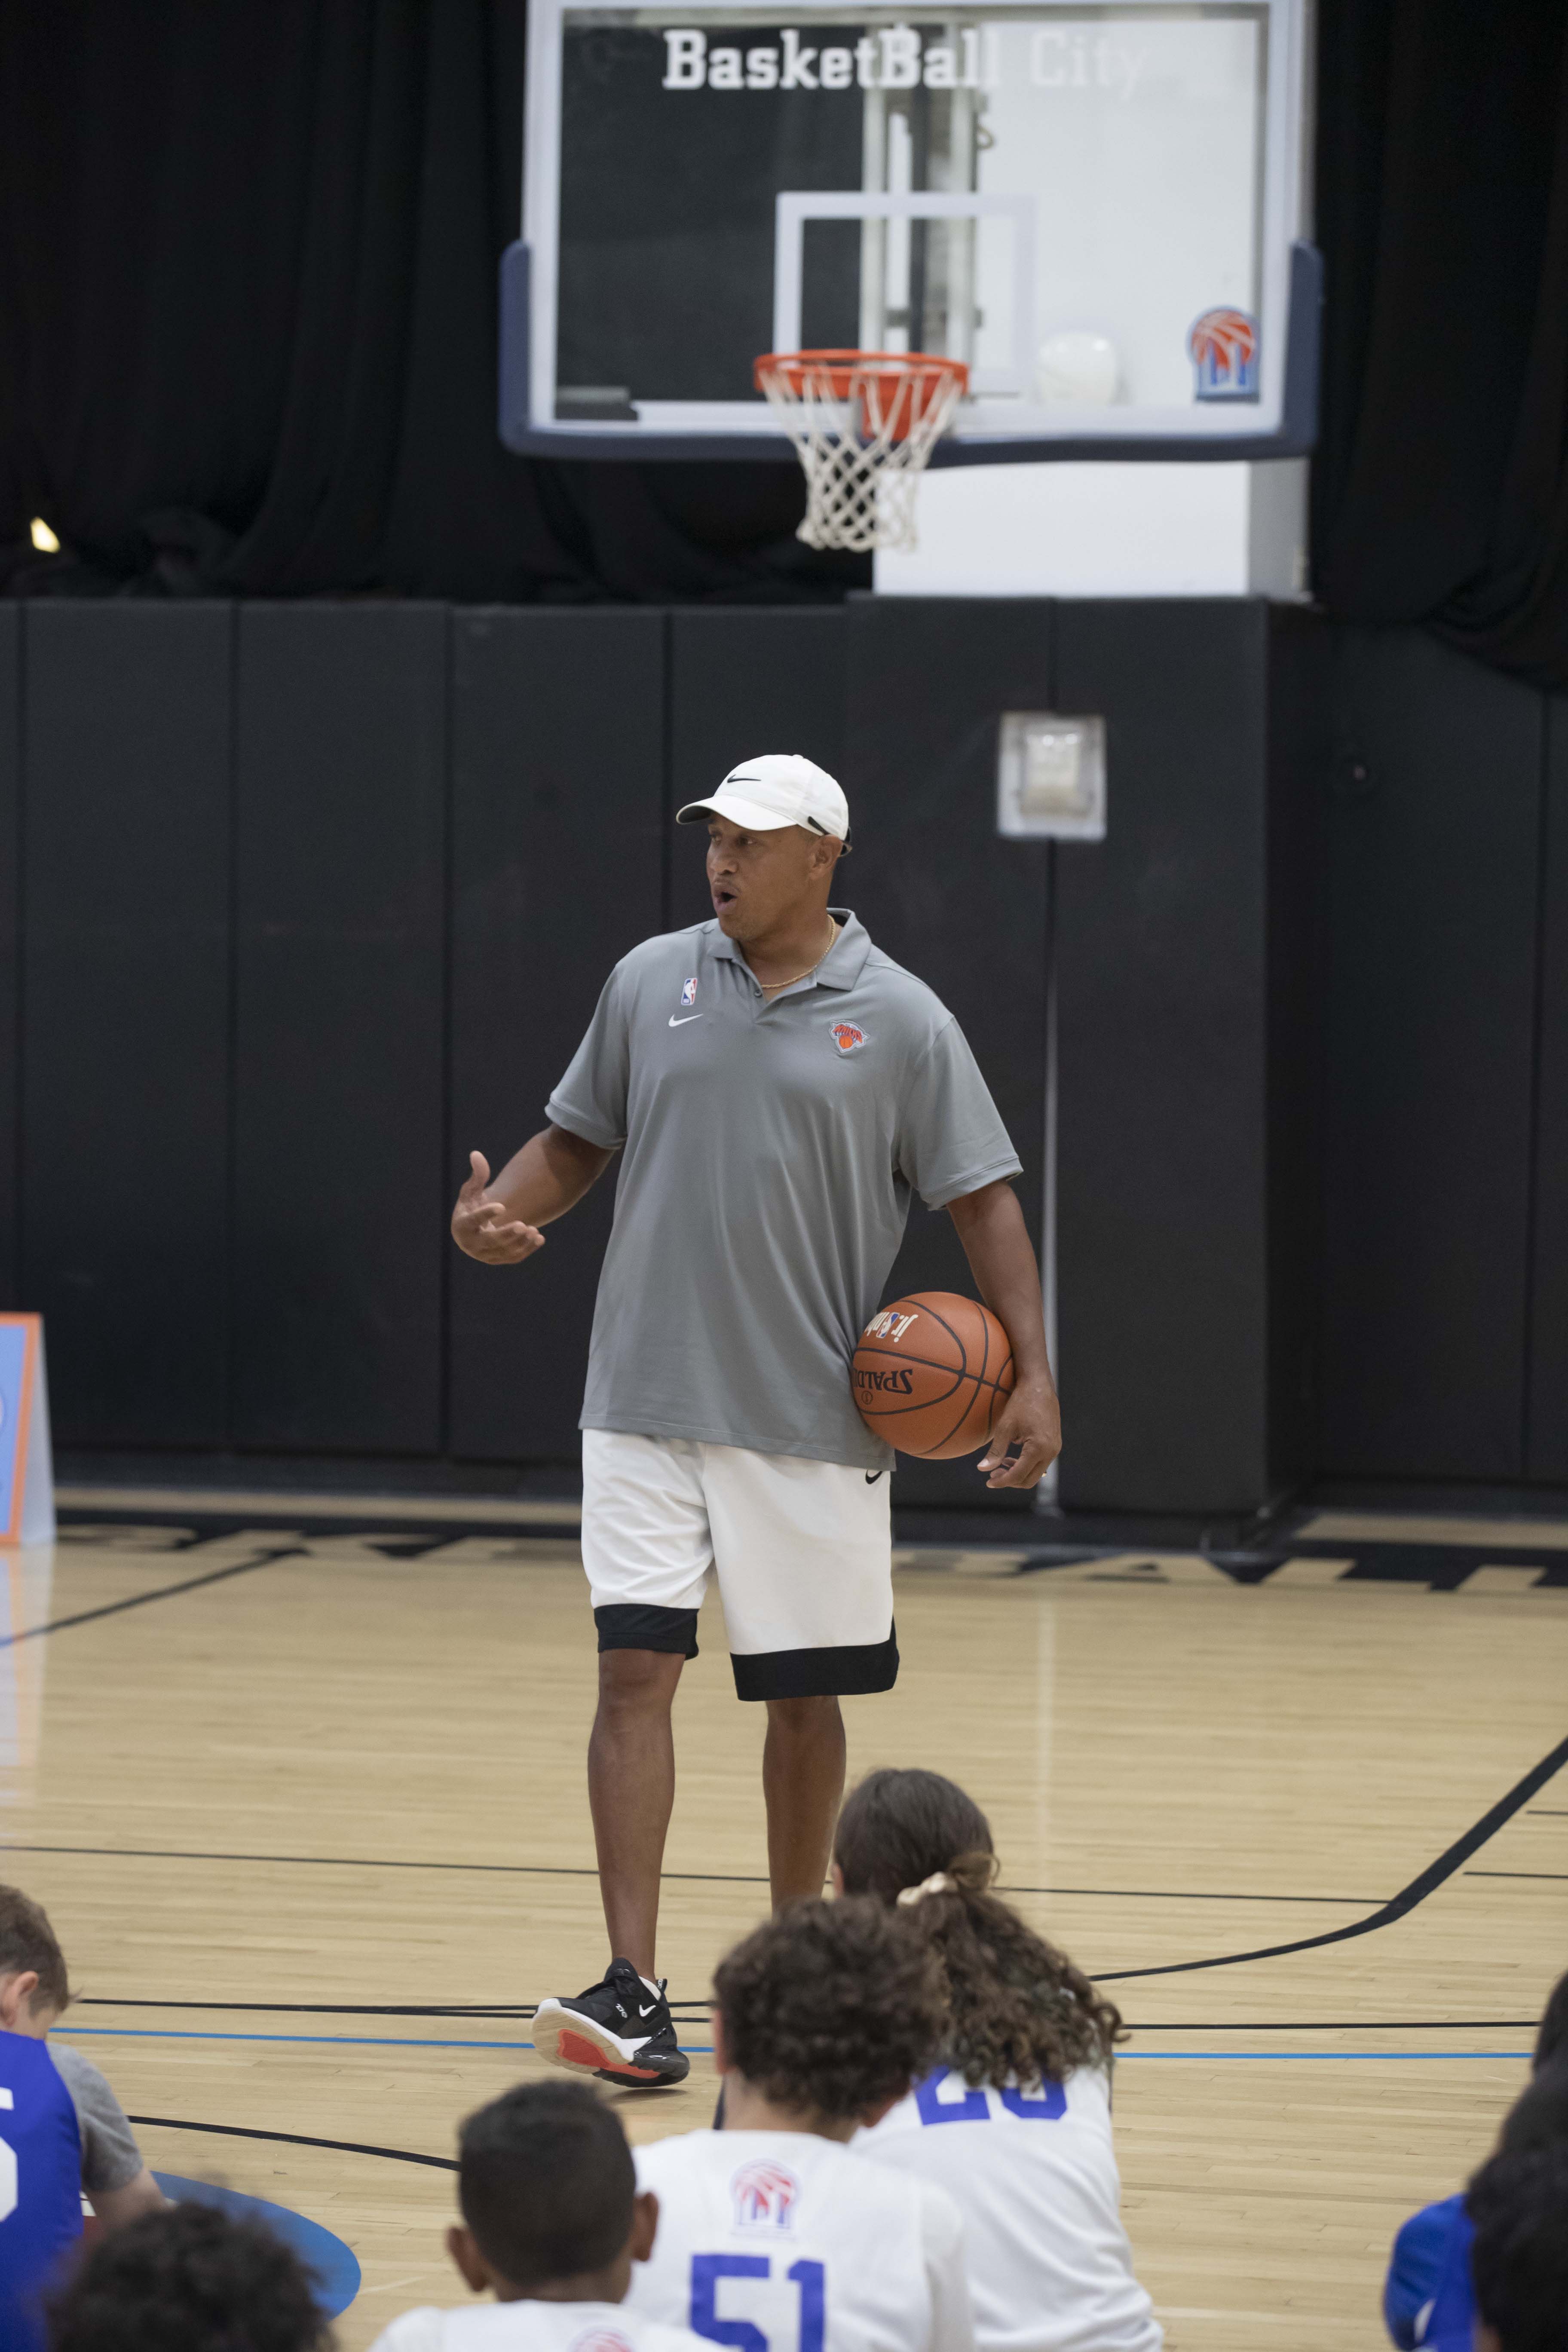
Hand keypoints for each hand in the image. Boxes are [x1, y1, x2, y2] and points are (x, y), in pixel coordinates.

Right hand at [451, 1150, 545, 1264]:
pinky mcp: (499, 1260)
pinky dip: (527, 1249)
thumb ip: (477, 1175)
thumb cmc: (472, 1207)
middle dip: (506, 1233)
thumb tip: (476, 1154)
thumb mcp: (471, 1191)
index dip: (486, 1214)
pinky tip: (539, 1237)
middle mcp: (471, 1244)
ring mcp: (486, 1255)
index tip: (502, 1205)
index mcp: (462, 1226)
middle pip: (489, 1241)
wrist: (474, 1231)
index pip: (473, 1221)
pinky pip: (514, 1257)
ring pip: (504, 1252)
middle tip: (522, 1224)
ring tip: (533, 1229)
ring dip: (520, 1242)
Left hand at [978, 1376, 1060, 1488]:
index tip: (988, 1482)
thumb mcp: (1005, 1427)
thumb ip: (995, 1450)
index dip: (1002, 1481)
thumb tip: (982, 1468)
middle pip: (1029, 1480)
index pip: (1018, 1475)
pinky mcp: (1055, 1445)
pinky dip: (1025, 1465)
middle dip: (1010, 1481)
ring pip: (1035, 1473)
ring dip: (1017, 1473)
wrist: (1039, 1386)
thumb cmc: (1021, 1403)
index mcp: (1038, 1447)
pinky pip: (1040, 1463)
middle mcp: (1050, 1451)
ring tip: (1000, 1465)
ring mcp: (1055, 1448)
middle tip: (992, 1474)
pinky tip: (1011, 1458)